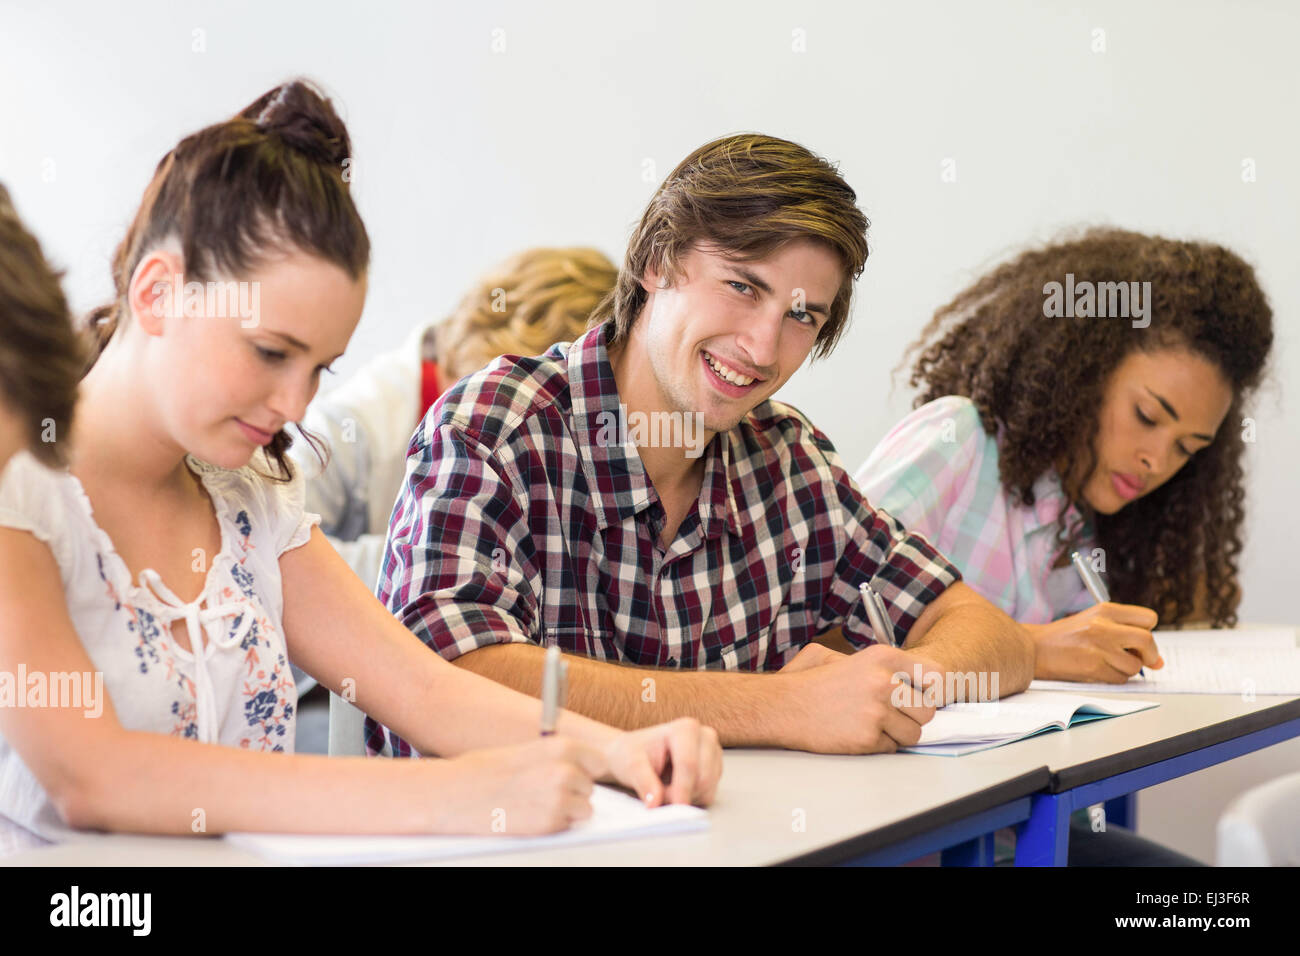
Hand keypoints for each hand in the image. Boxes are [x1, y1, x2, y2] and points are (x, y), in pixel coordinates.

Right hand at [431, 736, 604, 834]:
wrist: (456, 794)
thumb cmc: (484, 771)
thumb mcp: (527, 751)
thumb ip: (556, 759)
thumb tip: (579, 770)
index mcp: (561, 747)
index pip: (599, 762)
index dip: (586, 771)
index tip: (575, 775)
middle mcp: (566, 770)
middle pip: (591, 787)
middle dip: (574, 792)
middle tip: (542, 792)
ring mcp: (559, 798)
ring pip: (585, 809)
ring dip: (567, 811)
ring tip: (536, 804)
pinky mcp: (550, 823)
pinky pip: (567, 826)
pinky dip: (554, 825)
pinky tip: (529, 816)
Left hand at [601, 718, 722, 807]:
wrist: (634, 754)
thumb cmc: (632, 753)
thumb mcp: (631, 765)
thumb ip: (644, 782)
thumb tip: (655, 802)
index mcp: (685, 729)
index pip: (689, 764)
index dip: (682, 789)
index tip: (674, 808)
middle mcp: (704, 737)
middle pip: (703, 778)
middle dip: (682, 795)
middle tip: (659, 799)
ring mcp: (713, 753)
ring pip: (708, 789)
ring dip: (687, 798)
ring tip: (664, 791)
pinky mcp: (715, 769)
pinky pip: (708, 794)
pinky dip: (692, 799)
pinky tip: (675, 790)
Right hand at [779, 644, 940, 752]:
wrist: (783, 707)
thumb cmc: (811, 683)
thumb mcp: (842, 656)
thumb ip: (876, 666)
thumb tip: (909, 683)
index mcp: (882, 658)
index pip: (934, 675)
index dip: (930, 690)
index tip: (921, 696)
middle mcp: (884, 682)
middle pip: (927, 710)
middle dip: (913, 717)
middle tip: (894, 716)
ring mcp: (877, 712)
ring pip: (913, 734)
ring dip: (897, 734)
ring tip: (872, 725)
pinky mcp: (868, 738)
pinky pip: (891, 748)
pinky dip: (878, 745)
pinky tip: (857, 733)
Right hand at [1030, 603, 1162, 682]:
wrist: (1034, 648)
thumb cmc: (1065, 636)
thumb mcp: (1094, 622)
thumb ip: (1126, 635)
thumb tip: (1159, 661)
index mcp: (1105, 610)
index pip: (1148, 618)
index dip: (1149, 632)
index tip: (1141, 642)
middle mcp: (1103, 626)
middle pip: (1147, 640)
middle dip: (1150, 655)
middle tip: (1142, 659)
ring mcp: (1098, 648)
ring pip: (1135, 665)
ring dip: (1126, 669)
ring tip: (1107, 663)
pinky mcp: (1093, 667)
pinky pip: (1119, 678)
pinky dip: (1113, 678)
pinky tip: (1098, 670)